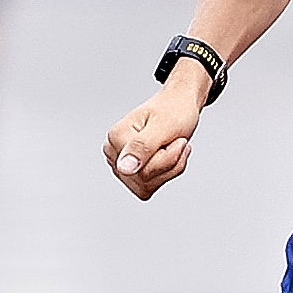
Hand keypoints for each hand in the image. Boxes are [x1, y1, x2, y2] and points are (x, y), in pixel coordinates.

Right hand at [106, 78, 205, 199]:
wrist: (178, 105)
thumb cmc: (173, 111)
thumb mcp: (163, 126)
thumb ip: (143, 147)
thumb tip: (123, 169)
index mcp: (116, 137)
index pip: (144, 170)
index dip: (168, 158)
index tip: (177, 138)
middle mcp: (113, 152)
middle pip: (144, 180)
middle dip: (170, 164)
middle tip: (177, 142)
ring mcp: (120, 164)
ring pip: (147, 186)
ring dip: (170, 168)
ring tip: (173, 147)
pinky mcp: (130, 172)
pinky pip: (149, 186)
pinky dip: (167, 172)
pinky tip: (169, 155)